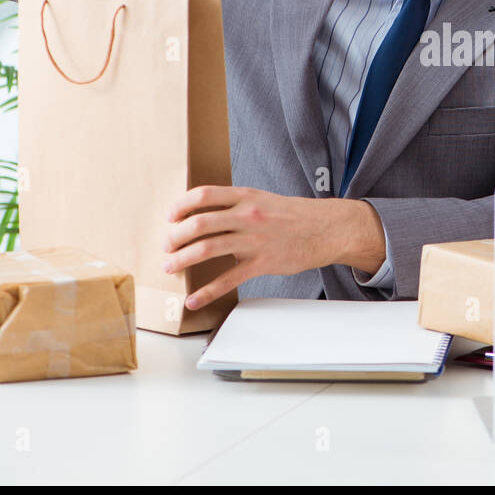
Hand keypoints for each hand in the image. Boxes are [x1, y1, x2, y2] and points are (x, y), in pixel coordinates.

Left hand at [161, 186, 386, 308]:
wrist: (327, 229)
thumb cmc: (293, 216)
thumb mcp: (263, 200)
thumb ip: (236, 206)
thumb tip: (205, 216)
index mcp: (246, 197)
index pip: (205, 194)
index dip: (182, 205)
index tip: (170, 216)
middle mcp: (248, 216)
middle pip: (200, 223)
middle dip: (176, 237)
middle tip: (167, 246)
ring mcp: (255, 240)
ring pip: (209, 249)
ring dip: (183, 260)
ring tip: (171, 267)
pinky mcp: (263, 263)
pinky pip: (229, 279)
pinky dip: (207, 292)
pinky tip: (194, 300)